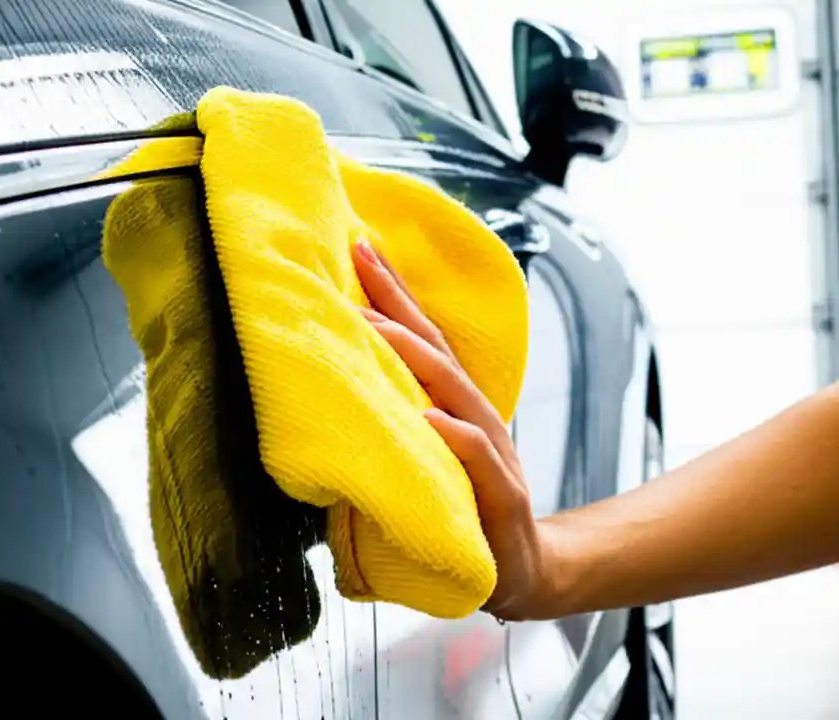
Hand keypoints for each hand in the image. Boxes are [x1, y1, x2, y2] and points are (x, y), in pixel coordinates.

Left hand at [352, 240, 553, 619]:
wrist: (522, 575)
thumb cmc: (460, 515)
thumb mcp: (413, 467)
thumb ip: (379, 434)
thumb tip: (316, 407)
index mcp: (449, 407)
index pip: (418, 340)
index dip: (390, 295)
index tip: (356, 248)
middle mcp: (472, 417)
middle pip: (435, 348)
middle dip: (398, 300)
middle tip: (360, 257)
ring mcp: (492, 454)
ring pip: (455, 392)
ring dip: (416, 356)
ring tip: (377, 326)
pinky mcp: (502, 498)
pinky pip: (480, 459)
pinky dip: (457, 437)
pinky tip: (431, 418)